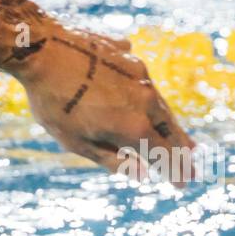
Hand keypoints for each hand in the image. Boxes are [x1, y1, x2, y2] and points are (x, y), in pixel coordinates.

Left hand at [16, 24, 196, 184]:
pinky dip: (151, 100)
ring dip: (171, 126)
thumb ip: (112, 159)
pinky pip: (144, 83)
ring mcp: (140, 75)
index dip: (175, 171)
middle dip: (182, 151)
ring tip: (183, 141)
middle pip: (170, 130)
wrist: (42, 50)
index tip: (184, 185)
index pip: (163, 155)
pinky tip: (151, 104)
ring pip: (160, 105)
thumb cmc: (54, 103)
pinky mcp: (129, 57)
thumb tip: (142, 175)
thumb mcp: (77, 142)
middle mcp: (145, 99)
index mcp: (134, 126)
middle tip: (193, 166)